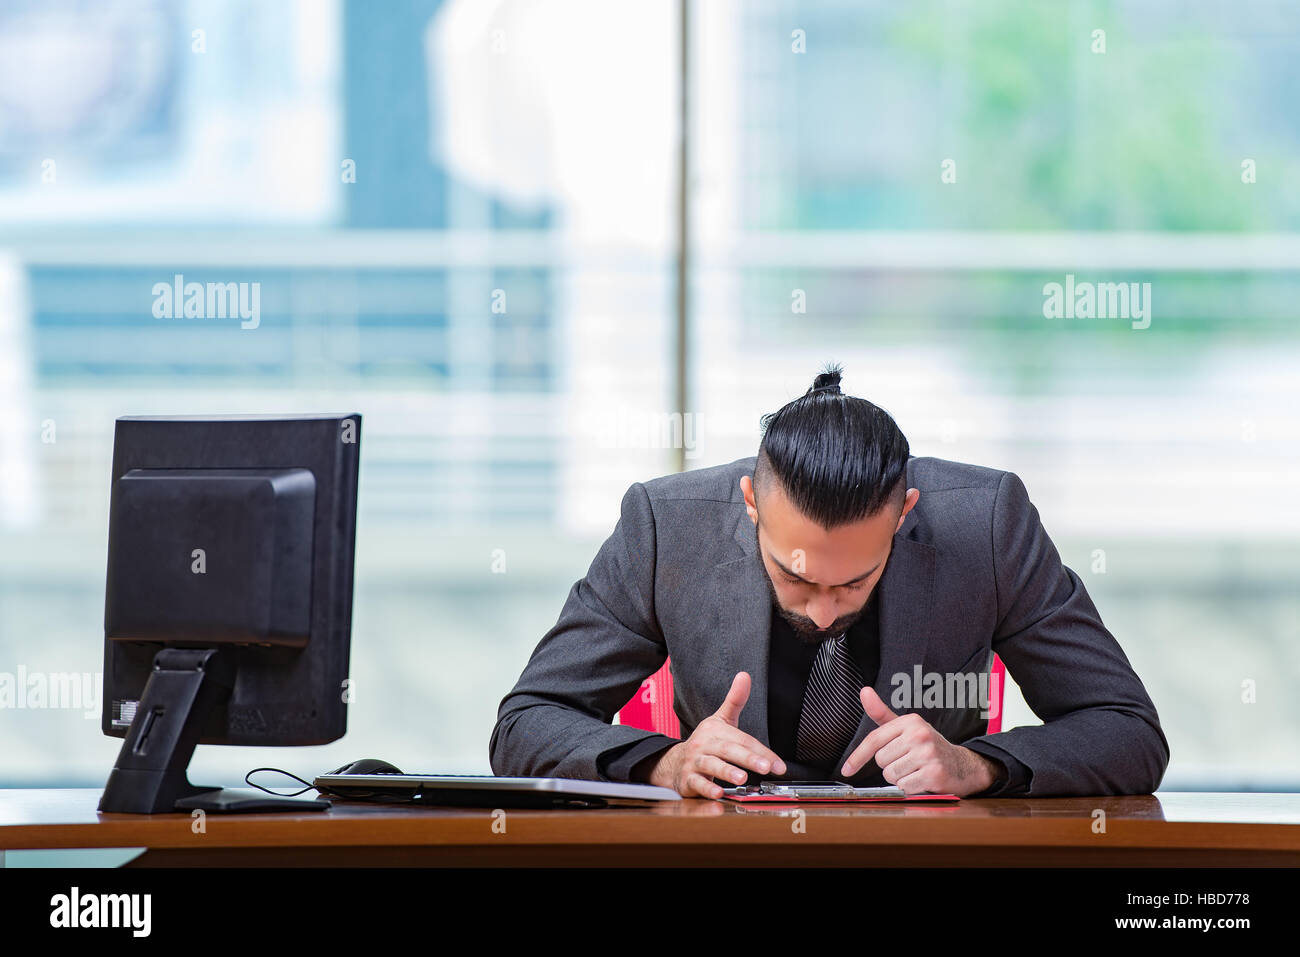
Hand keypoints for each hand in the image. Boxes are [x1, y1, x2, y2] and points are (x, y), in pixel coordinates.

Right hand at [648, 672, 786, 797]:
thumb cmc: (705, 743)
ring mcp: (695, 762)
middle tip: (765, 767)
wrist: (675, 762)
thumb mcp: (720, 720)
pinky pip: (697, 784)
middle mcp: (704, 744)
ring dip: (726, 772)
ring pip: (711, 766)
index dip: (760, 751)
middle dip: (747, 758)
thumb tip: (744, 675)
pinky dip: (707, 789)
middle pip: (728, 750)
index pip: (741, 739)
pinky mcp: (688, 779)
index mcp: (715, 730)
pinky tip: (718, 793)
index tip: (778, 765)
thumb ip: (735, 700)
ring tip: (742, 778)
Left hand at [839, 687, 998, 796]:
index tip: (846, 770)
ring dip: (900, 778)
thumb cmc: (928, 746)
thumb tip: (864, 691)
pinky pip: (905, 787)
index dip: (857, 756)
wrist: (963, 765)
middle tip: (907, 762)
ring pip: (891, 775)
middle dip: (890, 766)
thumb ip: (882, 713)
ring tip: (915, 770)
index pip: (874, 739)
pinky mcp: (934, 773)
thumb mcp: (906, 727)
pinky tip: (922, 779)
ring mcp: (928, 753)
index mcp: (910, 721)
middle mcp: (919, 734)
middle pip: (881, 760)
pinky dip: (910, 787)